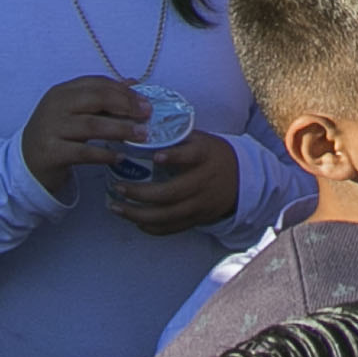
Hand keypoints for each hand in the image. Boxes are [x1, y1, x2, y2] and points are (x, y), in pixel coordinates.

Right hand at [20, 76, 151, 200]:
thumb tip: (133, 83)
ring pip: (92, 125)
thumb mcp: (74, 112)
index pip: (97, 84)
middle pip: (96, 99)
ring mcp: (51, 128)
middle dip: (125, 106)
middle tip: (147, 116)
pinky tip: (119, 157)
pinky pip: (83, 152)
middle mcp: (55, 106)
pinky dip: (104, 154)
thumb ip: (101, 98)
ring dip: (120, 129)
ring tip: (142, 135)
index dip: (124, 91)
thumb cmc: (56, 134)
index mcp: (62, 92)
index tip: (146, 102)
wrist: (26, 163)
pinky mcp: (51, 152)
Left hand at [106, 127, 243, 235]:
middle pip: (171, 193)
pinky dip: (151, 227)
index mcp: (205, 156)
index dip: (174, 157)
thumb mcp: (201, 140)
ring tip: (116, 207)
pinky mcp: (198, 219)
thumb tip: (141, 128)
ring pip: (167, 215)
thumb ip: (176, 137)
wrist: (242, 180)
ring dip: (138, 214)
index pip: (191, 156)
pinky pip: (172, 228)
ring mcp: (200, 204)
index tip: (156, 156)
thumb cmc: (212, 155)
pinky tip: (134, 220)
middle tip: (118, 187)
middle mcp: (203, 182)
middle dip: (141, 193)